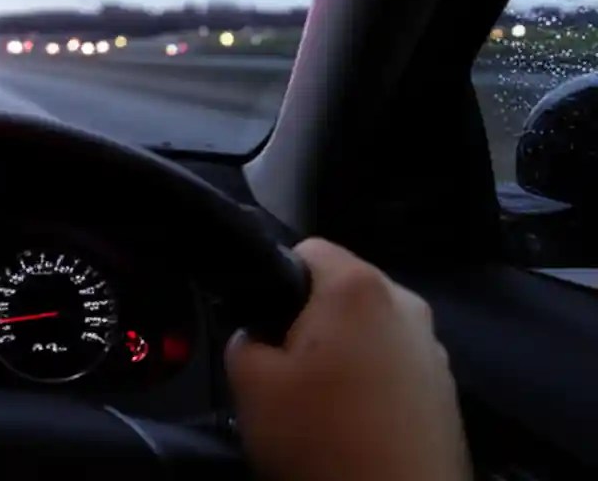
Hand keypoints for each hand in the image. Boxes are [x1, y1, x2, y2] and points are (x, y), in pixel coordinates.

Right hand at [226, 238, 471, 480]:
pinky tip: (353, 429)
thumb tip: (261, 335)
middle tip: (285, 375)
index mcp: (358, 286)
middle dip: (309, 324)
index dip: (274, 283)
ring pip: (367, 333)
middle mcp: (406, 305)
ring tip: (320, 409)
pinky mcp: (445, 391)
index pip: (306, 249)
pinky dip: (370, 386)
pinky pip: (393, 368)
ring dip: (341, 357)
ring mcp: (434, 350)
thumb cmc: (320, 438)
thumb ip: (243, 337)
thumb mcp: (248, 381)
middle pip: (340, 293)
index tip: (262, 329)